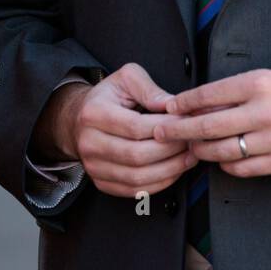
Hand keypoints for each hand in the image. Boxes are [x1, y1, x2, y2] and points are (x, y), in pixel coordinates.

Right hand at [37, 63, 198, 198]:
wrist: (78, 120)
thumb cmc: (108, 98)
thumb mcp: (126, 78)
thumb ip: (149, 89)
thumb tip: (172, 105)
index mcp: (94, 113)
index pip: (135, 126)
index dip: (165, 127)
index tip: (185, 122)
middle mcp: (89, 143)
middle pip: (136, 155)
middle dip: (170, 150)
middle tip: (191, 140)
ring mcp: (94, 166)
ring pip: (137, 177)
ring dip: (169, 170)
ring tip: (188, 156)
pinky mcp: (102, 183)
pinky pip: (134, 190)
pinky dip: (159, 183)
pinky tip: (174, 170)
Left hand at [154, 66, 270, 176]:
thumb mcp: (270, 75)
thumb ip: (237, 90)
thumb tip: (198, 104)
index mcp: (261, 83)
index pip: (210, 94)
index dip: (184, 103)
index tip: (169, 107)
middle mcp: (266, 111)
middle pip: (209, 125)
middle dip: (180, 130)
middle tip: (161, 131)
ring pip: (223, 150)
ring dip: (200, 150)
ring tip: (190, 147)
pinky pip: (244, 168)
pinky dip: (226, 164)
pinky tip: (220, 158)